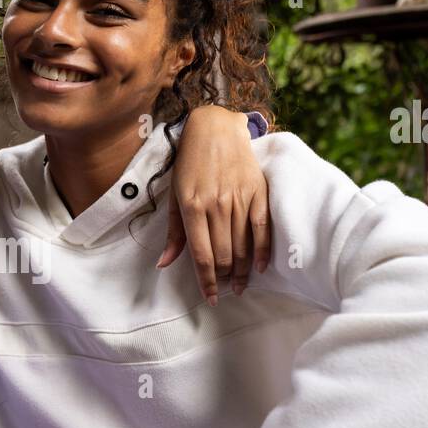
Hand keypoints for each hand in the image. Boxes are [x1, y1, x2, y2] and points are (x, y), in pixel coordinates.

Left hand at [159, 106, 270, 304]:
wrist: (216, 130)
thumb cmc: (189, 164)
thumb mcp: (174, 196)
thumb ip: (173, 233)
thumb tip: (164, 264)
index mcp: (192, 207)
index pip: (202, 256)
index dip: (207, 282)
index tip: (211, 298)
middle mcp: (216, 205)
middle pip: (224, 255)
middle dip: (223, 278)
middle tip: (224, 289)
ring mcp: (239, 199)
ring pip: (243, 246)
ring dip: (242, 271)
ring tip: (239, 285)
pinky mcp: (258, 192)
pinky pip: (263, 229)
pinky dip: (263, 252)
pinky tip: (259, 267)